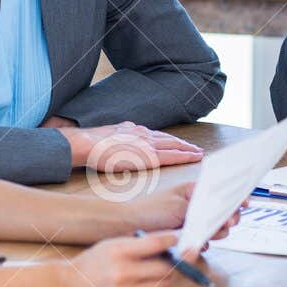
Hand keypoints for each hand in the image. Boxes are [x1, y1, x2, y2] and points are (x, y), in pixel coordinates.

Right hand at [58, 121, 203, 170]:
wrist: (89, 144)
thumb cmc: (92, 144)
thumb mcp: (109, 134)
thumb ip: (120, 135)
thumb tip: (123, 137)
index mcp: (133, 130)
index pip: (155, 135)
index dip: (167, 139)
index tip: (176, 142)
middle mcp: (143, 134)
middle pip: (168, 138)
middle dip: (182, 143)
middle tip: (195, 148)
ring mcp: (148, 144)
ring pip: (174, 145)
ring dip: (188, 148)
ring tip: (198, 153)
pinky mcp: (150, 156)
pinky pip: (173, 155)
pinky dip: (185, 156)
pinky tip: (195, 157)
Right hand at [59, 233, 178, 286]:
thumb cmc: (93, 262)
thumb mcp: (112, 244)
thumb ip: (140, 243)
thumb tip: (171, 241)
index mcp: (118, 253)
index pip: (156, 244)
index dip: (172, 240)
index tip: (178, 238)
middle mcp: (123, 274)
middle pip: (166, 269)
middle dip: (176, 262)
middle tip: (179, 256)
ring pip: (164, 286)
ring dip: (168, 277)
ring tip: (161, 270)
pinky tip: (149, 285)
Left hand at [117, 185, 243, 247]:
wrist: (128, 228)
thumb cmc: (151, 211)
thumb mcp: (179, 207)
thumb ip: (202, 211)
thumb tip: (222, 213)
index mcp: (195, 191)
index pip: (222, 191)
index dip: (235, 196)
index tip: (244, 201)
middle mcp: (196, 206)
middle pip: (223, 212)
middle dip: (229, 217)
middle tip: (229, 222)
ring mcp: (193, 221)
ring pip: (216, 228)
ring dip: (218, 232)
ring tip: (214, 234)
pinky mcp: (188, 236)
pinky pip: (203, 240)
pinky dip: (204, 243)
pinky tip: (199, 245)